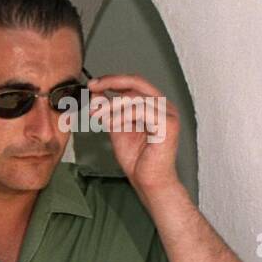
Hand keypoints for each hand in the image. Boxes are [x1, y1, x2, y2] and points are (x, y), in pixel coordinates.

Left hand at [86, 73, 181, 195]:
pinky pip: (141, 111)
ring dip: (111, 105)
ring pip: (136, 98)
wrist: (149, 181)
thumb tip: (96, 96)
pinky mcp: (168, 125)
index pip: (134, 83)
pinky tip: (111, 124)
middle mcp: (164, 106)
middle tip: (92, 87)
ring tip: (96, 115)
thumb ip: (109, 112)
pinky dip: (122, 116)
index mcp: (154, 105)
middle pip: (137, 82)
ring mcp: (169, 114)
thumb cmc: (137, 159)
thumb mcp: (117, 129)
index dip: (113, 80)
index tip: (93, 84)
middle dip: (111, 82)